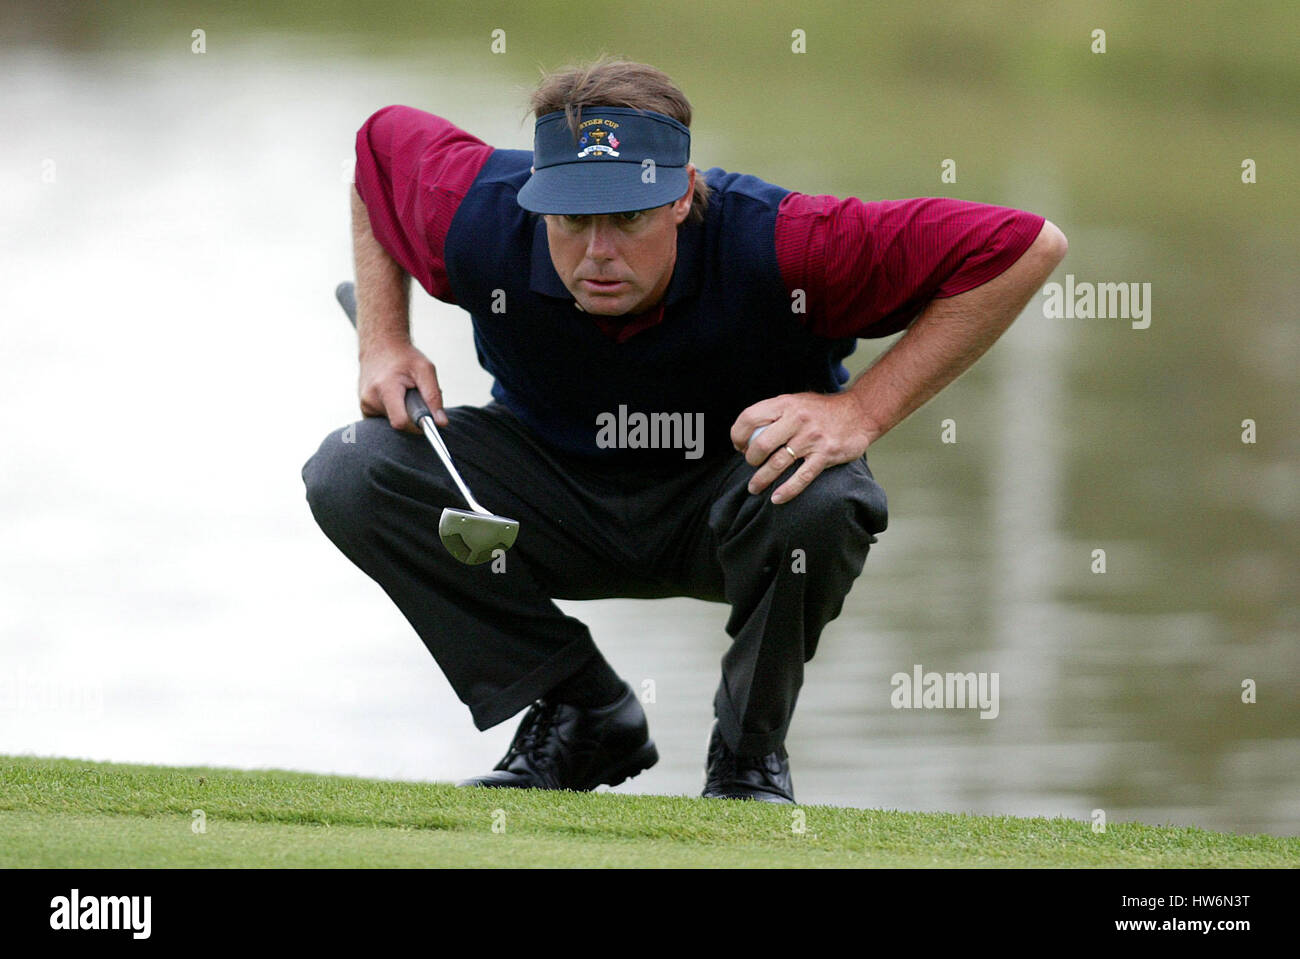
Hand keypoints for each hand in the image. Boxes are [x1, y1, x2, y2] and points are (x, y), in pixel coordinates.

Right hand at [358, 341, 446, 432]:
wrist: (380, 345)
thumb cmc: (404, 357)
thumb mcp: (425, 370)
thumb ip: (434, 396)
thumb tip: (441, 423)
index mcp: (385, 389)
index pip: (400, 422)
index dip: (417, 425)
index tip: (427, 419)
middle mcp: (370, 399)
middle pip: (398, 424)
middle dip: (412, 417)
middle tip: (416, 399)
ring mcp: (365, 405)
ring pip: (392, 423)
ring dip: (404, 414)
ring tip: (405, 395)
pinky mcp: (364, 408)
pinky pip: (384, 420)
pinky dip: (395, 412)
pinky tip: (396, 398)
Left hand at [730, 392, 880, 503]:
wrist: (860, 412)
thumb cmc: (822, 410)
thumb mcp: (796, 402)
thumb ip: (775, 415)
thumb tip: (747, 436)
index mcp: (785, 404)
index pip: (750, 418)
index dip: (738, 435)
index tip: (739, 446)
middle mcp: (797, 419)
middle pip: (761, 444)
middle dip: (750, 459)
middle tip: (751, 465)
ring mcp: (811, 438)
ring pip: (778, 463)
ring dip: (761, 479)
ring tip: (754, 488)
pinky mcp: (825, 454)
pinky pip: (801, 477)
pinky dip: (787, 490)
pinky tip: (776, 498)